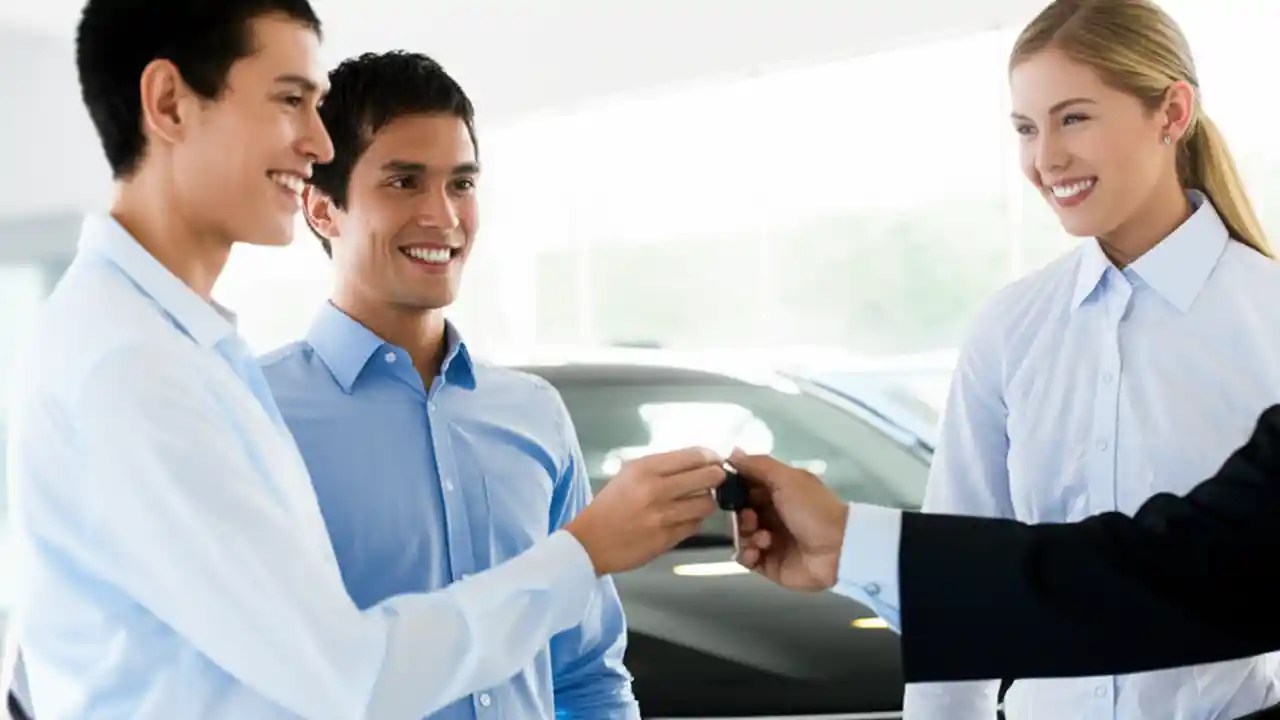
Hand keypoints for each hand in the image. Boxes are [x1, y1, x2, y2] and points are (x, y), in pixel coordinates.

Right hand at [566, 447, 724, 574]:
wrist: (590, 542)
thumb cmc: (610, 505)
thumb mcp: (629, 474)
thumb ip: (661, 466)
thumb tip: (697, 461)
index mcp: (645, 468)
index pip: (694, 456)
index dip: (711, 457)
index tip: (715, 461)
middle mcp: (656, 490)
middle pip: (708, 477)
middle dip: (718, 477)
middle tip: (717, 479)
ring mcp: (662, 516)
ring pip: (706, 504)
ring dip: (707, 502)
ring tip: (698, 501)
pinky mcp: (667, 539)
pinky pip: (695, 525)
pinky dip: (694, 520)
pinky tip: (684, 518)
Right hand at [729, 450, 848, 590]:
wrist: (838, 549)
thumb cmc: (813, 509)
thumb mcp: (787, 479)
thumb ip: (758, 465)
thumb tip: (732, 452)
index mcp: (778, 493)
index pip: (746, 486)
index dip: (734, 487)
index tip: (727, 489)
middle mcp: (772, 515)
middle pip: (740, 512)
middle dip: (740, 514)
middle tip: (752, 518)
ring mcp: (770, 540)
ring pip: (741, 535)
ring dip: (746, 534)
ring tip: (764, 538)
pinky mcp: (769, 563)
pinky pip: (746, 558)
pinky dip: (747, 554)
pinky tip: (758, 552)